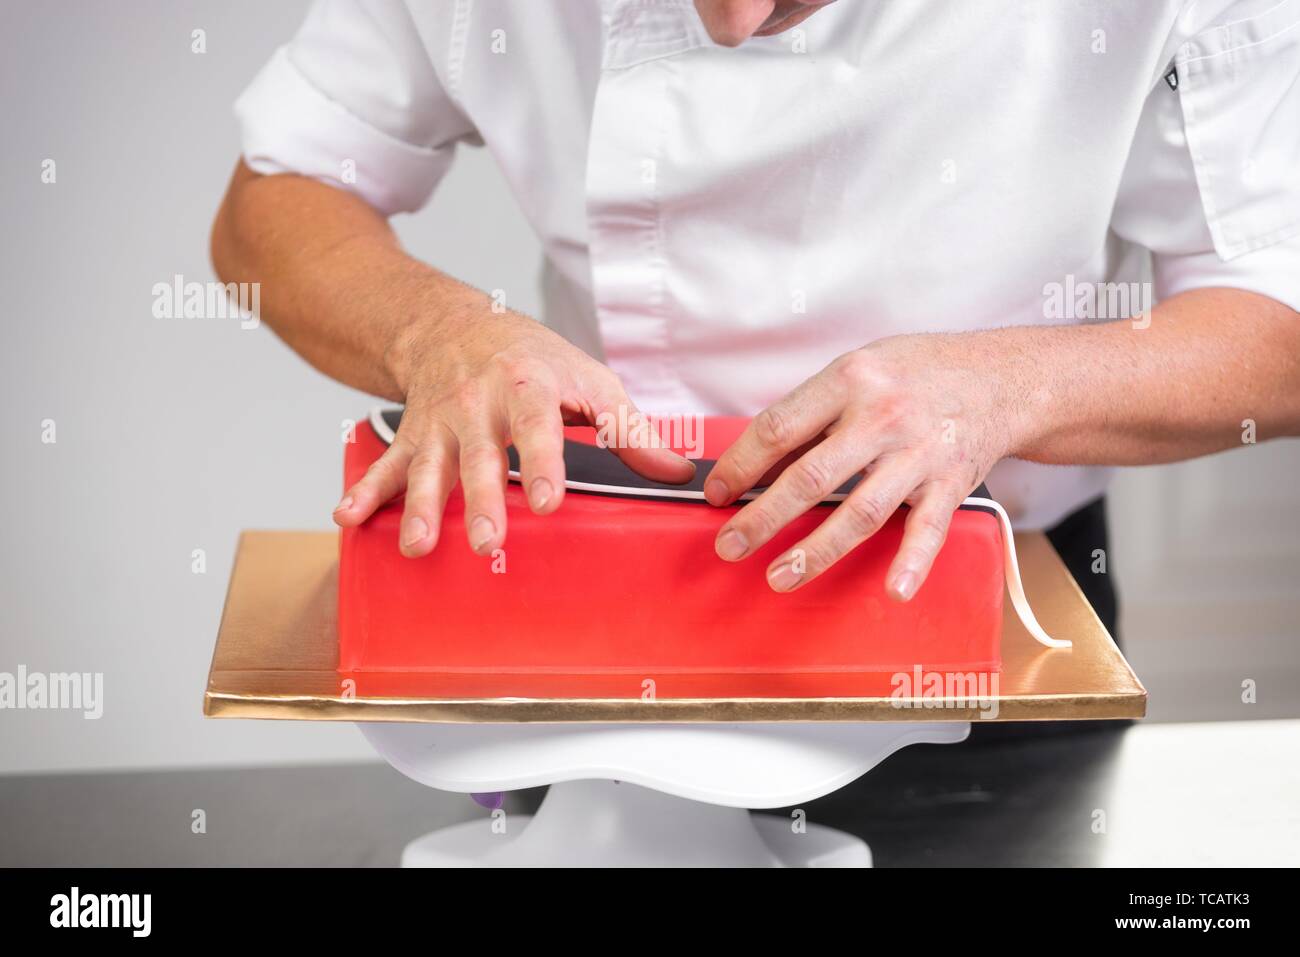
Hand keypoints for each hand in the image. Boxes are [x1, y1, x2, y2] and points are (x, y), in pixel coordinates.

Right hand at [333, 301, 694, 555]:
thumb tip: (676, 472)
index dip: (542, 463)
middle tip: (489, 543)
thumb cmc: (534, 359)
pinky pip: (387, 466)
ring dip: (421, 507)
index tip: (548, 501)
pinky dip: (366, 492)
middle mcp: (478, 404)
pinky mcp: (412, 437)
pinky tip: (348, 519)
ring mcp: (439, 423)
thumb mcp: (588, 381)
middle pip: (479, 457)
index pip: (536, 427)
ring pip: (430, 467)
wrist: (456, 326)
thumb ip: (628, 430)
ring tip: (419, 546)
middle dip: (481, 500)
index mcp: (526, 386)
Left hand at [704, 333, 1025, 598]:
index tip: (718, 495)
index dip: (742, 465)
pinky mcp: (952, 483)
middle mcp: (883, 415)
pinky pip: (928, 528)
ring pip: (861, 510)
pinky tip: (893, 590)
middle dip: (763, 517)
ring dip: (817, 550)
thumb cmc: (917, 373)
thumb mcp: (859, 369)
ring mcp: (919, 452)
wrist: (1001, 378)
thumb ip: (813, 413)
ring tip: (779, 576)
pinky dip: (912, 562)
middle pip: (811, 475)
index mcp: (850, 380)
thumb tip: (755, 462)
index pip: (779, 428)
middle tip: (729, 546)